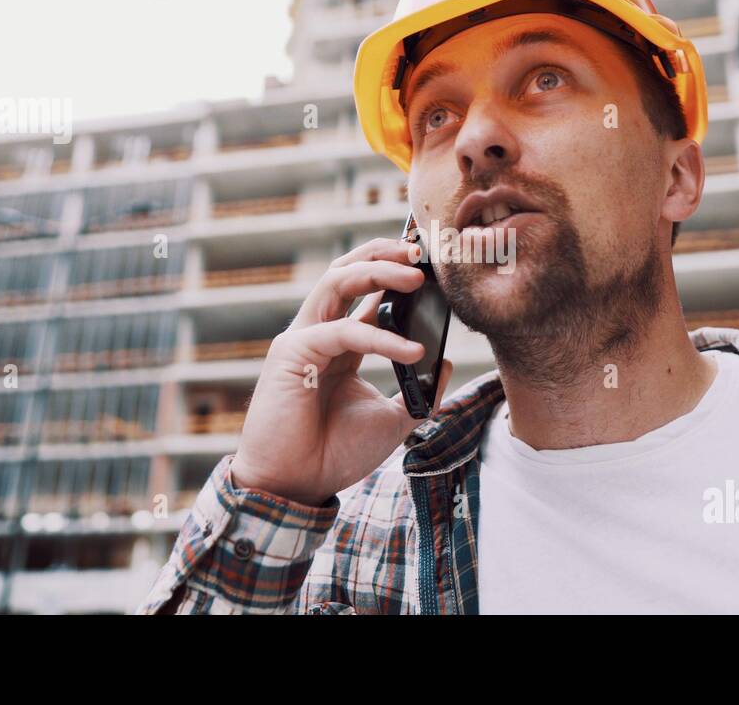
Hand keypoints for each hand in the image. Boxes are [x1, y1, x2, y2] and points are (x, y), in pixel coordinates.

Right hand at [229, 238, 453, 506]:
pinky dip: (381, 339)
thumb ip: (419, 389)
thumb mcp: (393, 419)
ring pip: (337, 282)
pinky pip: (343, 332)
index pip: (367, 294)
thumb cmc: (335, 454)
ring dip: (378, 271)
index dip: (396, 272)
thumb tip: (446, 361)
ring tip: (417, 275)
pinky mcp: (292, 353)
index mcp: (340, 345)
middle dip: (384, 254)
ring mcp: (303, 339)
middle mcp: (319, 334)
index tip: (434, 263)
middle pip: (348, 272)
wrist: (297, 486)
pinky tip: (412, 352)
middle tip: (423, 252)